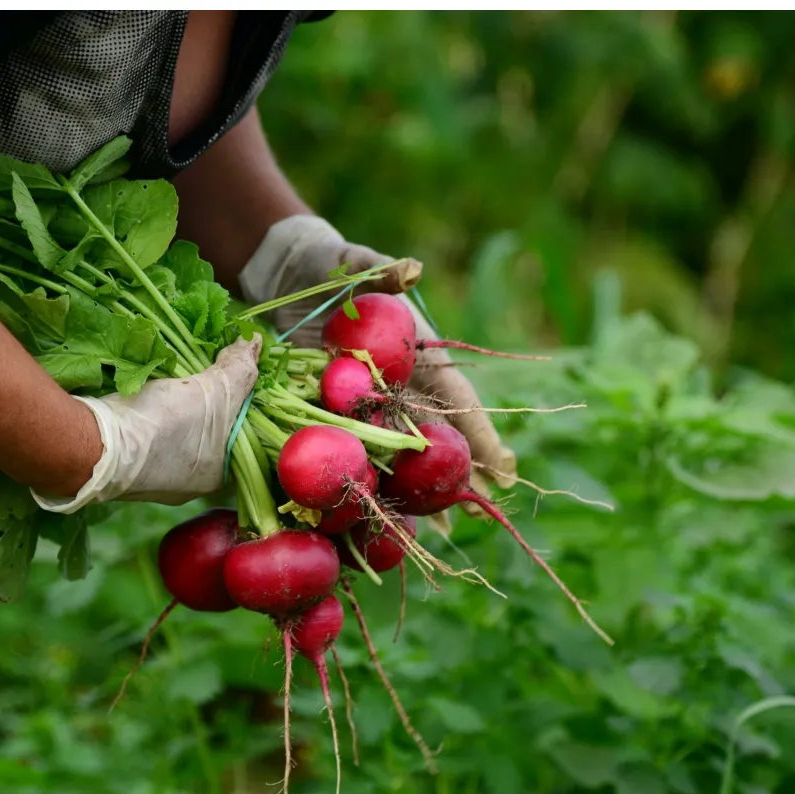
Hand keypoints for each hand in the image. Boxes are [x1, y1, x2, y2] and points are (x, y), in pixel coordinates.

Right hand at [32, 336, 261, 511]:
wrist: (95, 445)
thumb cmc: (165, 425)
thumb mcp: (214, 392)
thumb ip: (240, 369)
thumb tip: (256, 342)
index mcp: (216, 476)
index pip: (239, 433)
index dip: (239, 401)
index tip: (235, 373)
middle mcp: (187, 483)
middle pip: (207, 432)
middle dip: (209, 401)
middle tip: (209, 368)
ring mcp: (152, 476)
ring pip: (175, 430)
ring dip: (178, 403)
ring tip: (181, 373)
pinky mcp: (123, 461)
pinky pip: (148, 431)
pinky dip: (152, 409)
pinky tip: (154, 388)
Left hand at [238, 217, 516, 496]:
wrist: (290, 276)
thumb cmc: (335, 267)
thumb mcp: (359, 266)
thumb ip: (385, 271)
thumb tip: (411, 270)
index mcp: (419, 353)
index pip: (459, 398)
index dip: (481, 433)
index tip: (504, 467)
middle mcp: (402, 382)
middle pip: (439, 435)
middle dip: (461, 473)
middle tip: (480, 510)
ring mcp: (371, 400)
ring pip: (403, 452)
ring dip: (420, 487)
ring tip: (437, 526)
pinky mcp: (337, 410)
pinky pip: (360, 449)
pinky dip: (371, 478)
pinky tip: (378, 509)